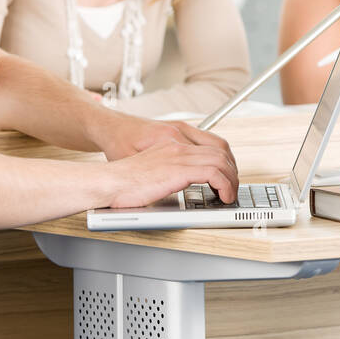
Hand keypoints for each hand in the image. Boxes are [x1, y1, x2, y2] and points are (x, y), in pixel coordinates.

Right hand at [104, 138, 239, 207]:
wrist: (106, 180)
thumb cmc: (121, 179)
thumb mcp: (150, 167)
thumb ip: (167, 169)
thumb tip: (178, 183)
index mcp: (171, 142)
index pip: (211, 143)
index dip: (225, 160)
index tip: (227, 176)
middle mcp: (177, 144)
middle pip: (221, 150)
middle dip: (232, 170)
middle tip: (232, 187)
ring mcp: (179, 155)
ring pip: (221, 160)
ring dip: (231, 179)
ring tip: (229, 195)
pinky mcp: (178, 169)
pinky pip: (214, 173)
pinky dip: (224, 185)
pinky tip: (222, 196)